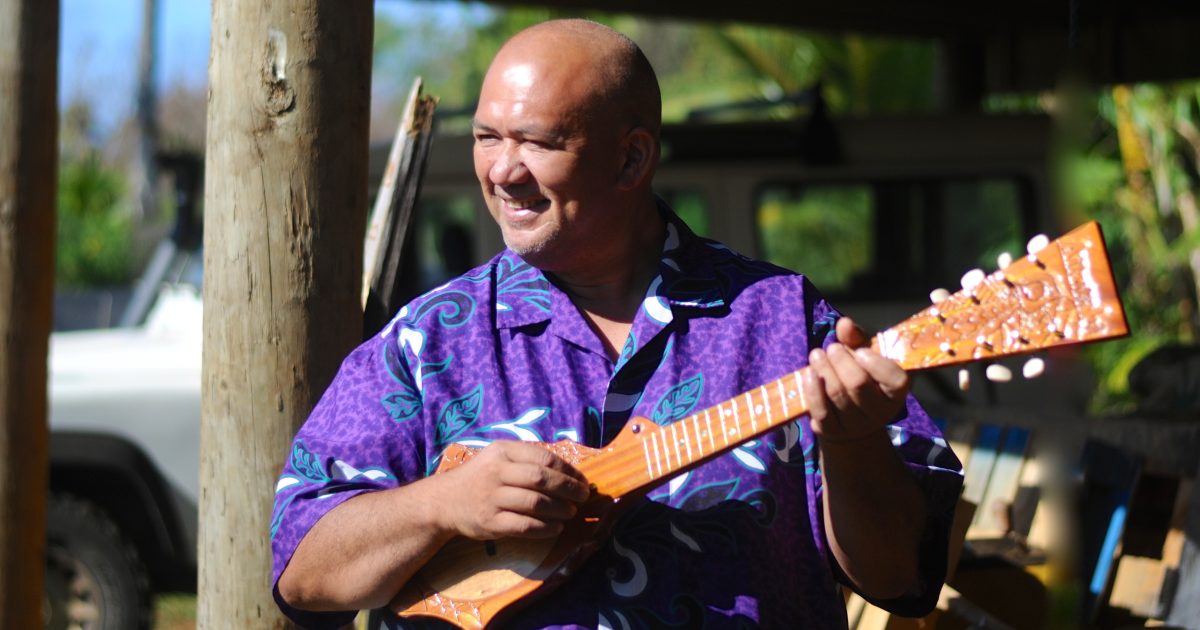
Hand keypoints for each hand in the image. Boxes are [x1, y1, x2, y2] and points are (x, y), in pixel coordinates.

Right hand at [432, 440, 590, 539]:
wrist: (445, 501)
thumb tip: (569, 472)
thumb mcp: (498, 458)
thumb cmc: (480, 477)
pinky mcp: (490, 522)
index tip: (582, 480)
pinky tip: (556, 528)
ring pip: (535, 503)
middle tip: (583, 497)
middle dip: (569, 488)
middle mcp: (496, 472)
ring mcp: (492, 498)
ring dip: (560, 509)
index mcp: (502, 452)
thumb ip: (527, 460)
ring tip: (571, 513)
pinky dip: (545, 528)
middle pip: (541, 479)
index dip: (568, 470)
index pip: (543, 458)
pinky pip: (524, 526)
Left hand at [803, 317, 909, 443]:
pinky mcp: (833, 432)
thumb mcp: (866, 359)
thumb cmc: (862, 380)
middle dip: (841, 361)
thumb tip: (845, 324)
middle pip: (859, 384)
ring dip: (824, 369)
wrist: (851, 422)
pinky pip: (821, 410)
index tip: (860, 351)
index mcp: (896, 393)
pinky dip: (812, 389)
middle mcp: (880, 412)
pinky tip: (809, 374)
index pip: (896, 380)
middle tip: (832, 348)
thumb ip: (857, 340)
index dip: (876, 363)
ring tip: (817, 355)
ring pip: (838, 394)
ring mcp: (856, 425)